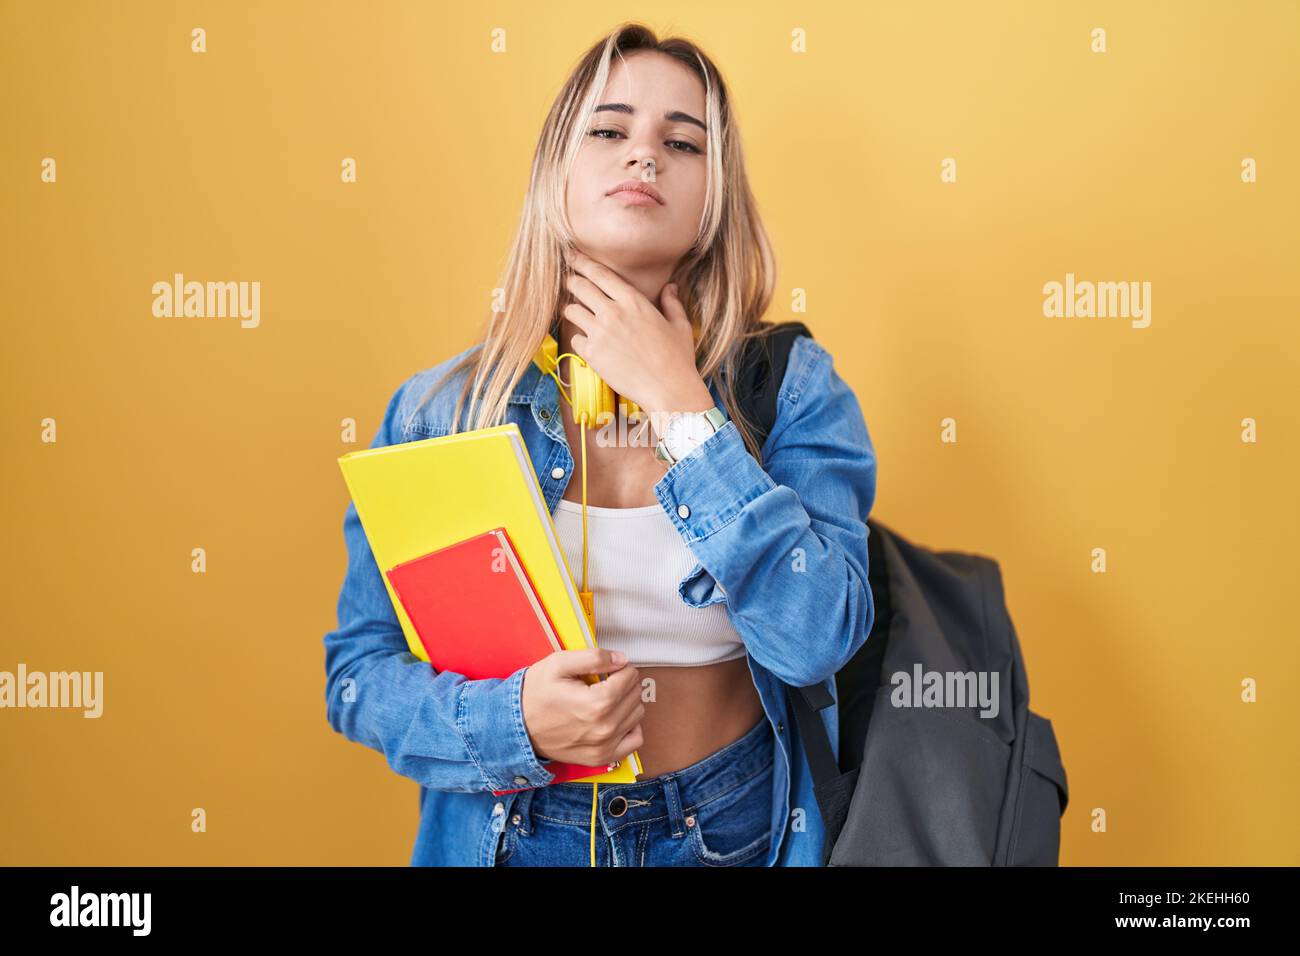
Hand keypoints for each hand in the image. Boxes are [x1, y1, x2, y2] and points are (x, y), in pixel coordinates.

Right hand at [521, 648, 644, 767]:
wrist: (516, 727)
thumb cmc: (535, 695)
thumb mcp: (558, 664)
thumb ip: (593, 657)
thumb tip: (621, 659)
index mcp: (597, 703)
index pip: (630, 676)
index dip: (619, 666)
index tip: (605, 669)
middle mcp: (605, 727)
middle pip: (635, 694)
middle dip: (623, 682)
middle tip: (603, 681)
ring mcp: (604, 746)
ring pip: (637, 714)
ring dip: (626, 703)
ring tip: (604, 699)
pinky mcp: (602, 758)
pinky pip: (635, 741)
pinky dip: (629, 727)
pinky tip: (613, 718)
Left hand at [561, 248, 714, 418]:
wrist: (668, 389)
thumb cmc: (678, 359)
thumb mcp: (680, 325)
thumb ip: (672, 303)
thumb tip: (671, 287)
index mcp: (633, 301)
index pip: (599, 274)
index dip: (581, 262)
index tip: (571, 257)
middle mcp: (613, 312)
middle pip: (579, 287)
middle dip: (571, 281)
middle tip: (568, 282)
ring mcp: (600, 333)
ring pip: (570, 311)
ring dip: (571, 310)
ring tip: (575, 313)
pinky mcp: (592, 354)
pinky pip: (575, 339)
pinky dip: (579, 339)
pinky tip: (588, 344)